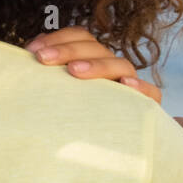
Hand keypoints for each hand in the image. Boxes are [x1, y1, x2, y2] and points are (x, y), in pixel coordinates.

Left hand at [24, 27, 160, 103]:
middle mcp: (110, 66)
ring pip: (121, 65)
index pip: (79, 36)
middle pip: (95, 47)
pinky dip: (141, 86)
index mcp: (90, 57)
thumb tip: (31, 48)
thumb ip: (46, 68)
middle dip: (67, 50)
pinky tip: (125, 85)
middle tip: (43, 59)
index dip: (57, 38)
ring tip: (74, 71)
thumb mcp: (54, 88)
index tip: (32, 51)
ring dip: (97, 65)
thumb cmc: (67, 111)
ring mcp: (129, 84)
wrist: (98, 146)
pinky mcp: (146, 106)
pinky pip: (152, 93)